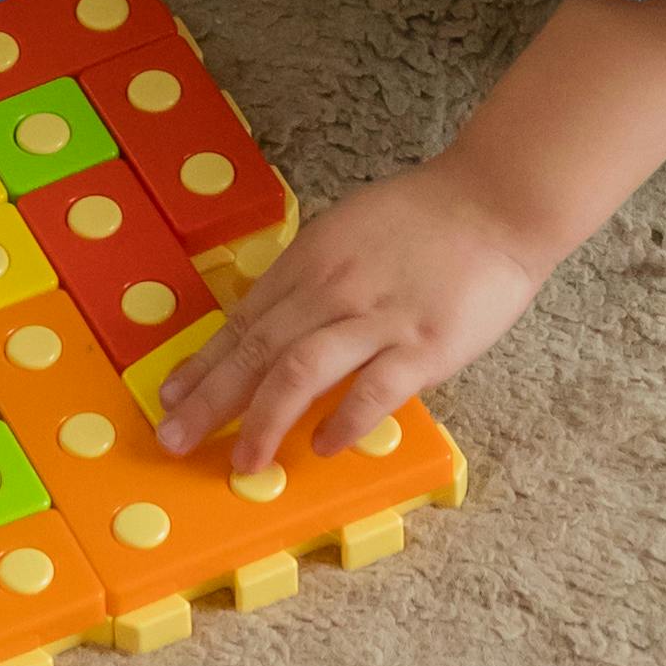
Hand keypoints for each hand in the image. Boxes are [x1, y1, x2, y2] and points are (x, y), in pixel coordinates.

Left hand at [152, 160, 547, 466]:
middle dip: (209, 400)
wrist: (496, 202)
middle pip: (257, 350)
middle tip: (174, 440)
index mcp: (312, 260)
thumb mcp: (348, 232)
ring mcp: (377, 317)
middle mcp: (333, 288)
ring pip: (300, 371)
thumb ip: (312, 278)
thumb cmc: (425, 218)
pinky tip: (323, 446)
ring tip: (245, 463)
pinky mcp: (423, 344)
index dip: (203, 363)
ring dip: (264, 421)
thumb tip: (275, 326)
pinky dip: (342, 421)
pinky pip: (372, 389)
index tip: (169, 398)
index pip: (244, 320)